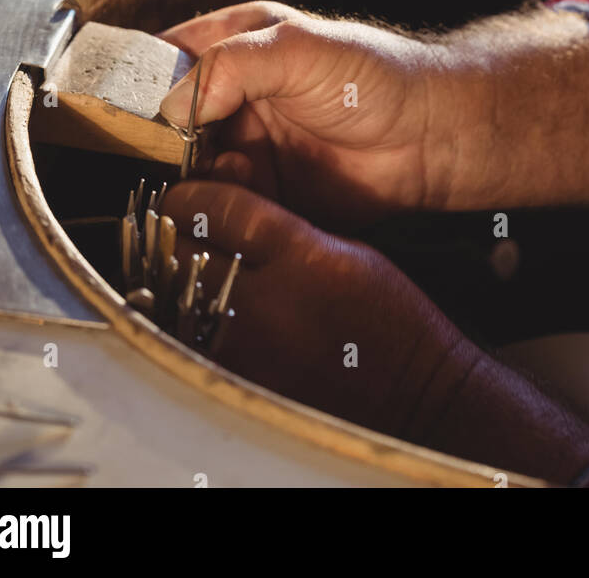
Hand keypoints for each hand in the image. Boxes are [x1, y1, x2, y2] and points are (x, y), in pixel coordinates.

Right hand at [159, 2, 454, 225]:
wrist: (431, 137)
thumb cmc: (375, 76)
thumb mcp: (297, 49)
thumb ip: (230, 65)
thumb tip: (171, 105)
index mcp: (233, 45)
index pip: (163, 59)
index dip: (136, 84)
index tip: (115, 111)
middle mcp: (233, 96)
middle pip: (166, 125)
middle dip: (165, 145)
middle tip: (179, 154)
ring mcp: (247, 145)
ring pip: (190, 170)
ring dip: (197, 178)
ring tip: (234, 169)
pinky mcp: (265, 192)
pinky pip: (223, 205)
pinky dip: (224, 205)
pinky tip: (251, 192)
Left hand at [162, 178, 476, 443]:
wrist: (414, 395)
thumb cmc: (386, 317)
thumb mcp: (342, 249)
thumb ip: (277, 227)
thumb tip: (217, 209)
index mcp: (302, 255)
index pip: (219, 209)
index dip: (193, 194)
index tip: (185, 193)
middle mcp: (267, 302)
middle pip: (183, 249)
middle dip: (175, 231)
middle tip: (177, 227)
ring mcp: (248, 350)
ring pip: (176, 296)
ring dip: (175, 276)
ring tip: (186, 267)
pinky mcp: (239, 384)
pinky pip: (190, 338)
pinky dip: (187, 318)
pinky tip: (199, 309)